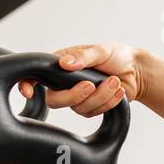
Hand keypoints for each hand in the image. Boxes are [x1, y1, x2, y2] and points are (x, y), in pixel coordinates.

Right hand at [16, 43, 143, 116]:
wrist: (136, 71)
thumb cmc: (116, 56)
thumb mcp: (101, 50)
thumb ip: (84, 57)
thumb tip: (65, 63)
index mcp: (61, 65)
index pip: (37, 76)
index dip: (27, 84)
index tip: (28, 92)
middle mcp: (65, 83)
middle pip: (55, 100)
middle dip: (74, 95)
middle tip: (92, 85)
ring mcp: (77, 96)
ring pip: (78, 107)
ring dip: (100, 96)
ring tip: (114, 82)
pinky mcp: (90, 107)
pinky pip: (93, 112)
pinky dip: (107, 102)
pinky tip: (118, 91)